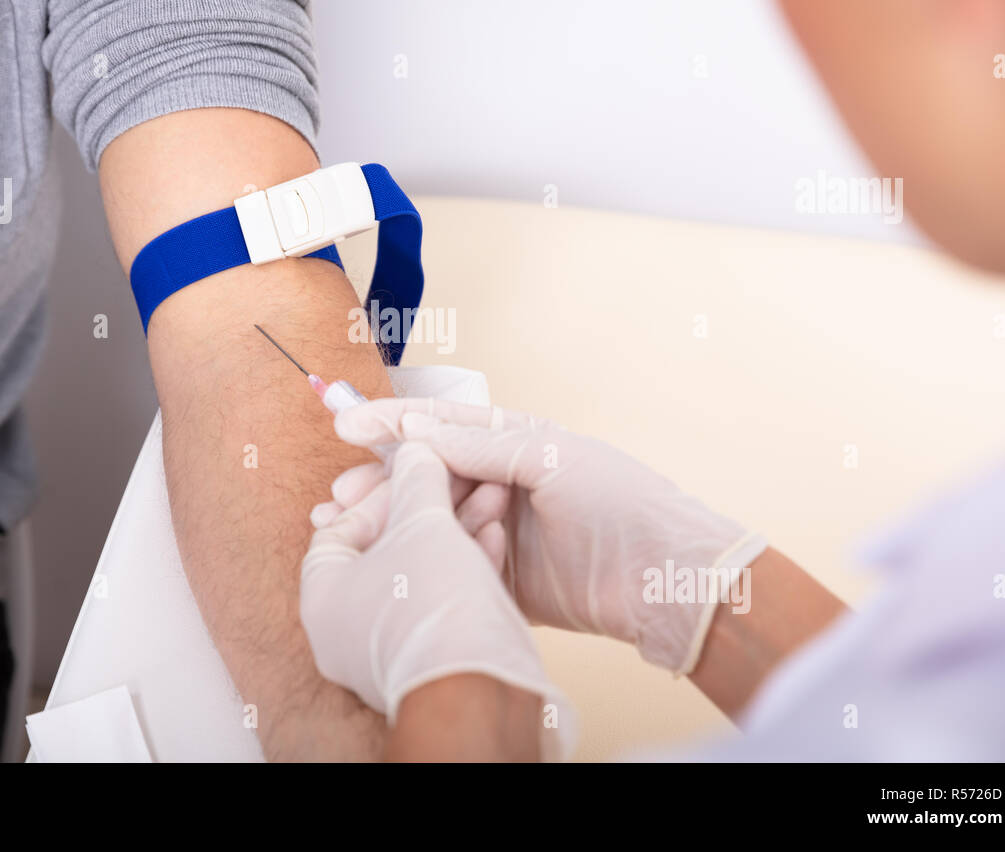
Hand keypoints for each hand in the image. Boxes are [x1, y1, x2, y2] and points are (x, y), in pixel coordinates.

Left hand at [300, 442, 576, 760]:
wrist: (480, 690)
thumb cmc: (434, 607)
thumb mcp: (421, 523)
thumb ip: (416, 479)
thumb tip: (414, 450)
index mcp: (323, 595)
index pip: (340, 525)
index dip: (380, 489)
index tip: (414, 466)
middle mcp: (348, 627)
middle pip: (387, 545)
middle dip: (430, 505)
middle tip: (457, 476)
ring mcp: (391, 646)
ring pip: (424, 570)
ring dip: (458, 529)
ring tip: (492, 497)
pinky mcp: (434, 658)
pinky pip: (445, 601)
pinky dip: (468, 566)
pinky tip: (497, 536)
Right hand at [329, 400, 767, 673]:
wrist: (668, 581)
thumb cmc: (624, 506)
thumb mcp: (551, 459)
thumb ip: (483, 445)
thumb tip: (416, 432)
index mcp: (515, 443)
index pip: (440, 426)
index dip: (390, 423)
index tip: (343, 424)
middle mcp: (502, 484)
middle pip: (425, 477)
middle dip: (378, 483)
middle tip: (337, 495)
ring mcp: (500, 532)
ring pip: (429, 522)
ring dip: (386, 524)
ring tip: (341, 528)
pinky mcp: (502, 579)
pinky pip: (450, 564)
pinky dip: (416, 561)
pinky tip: (384, 563)